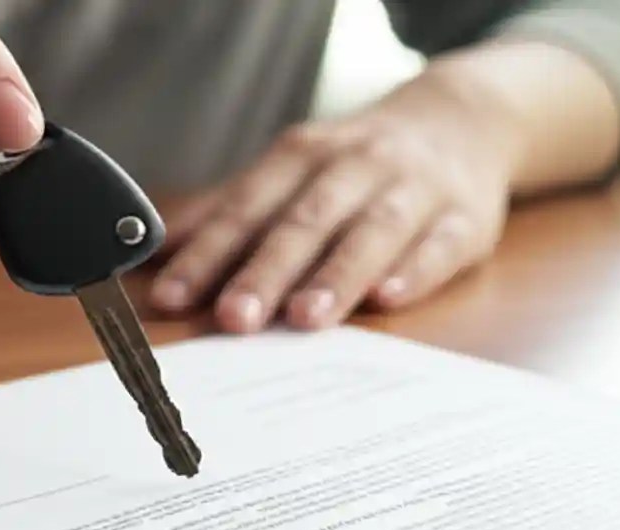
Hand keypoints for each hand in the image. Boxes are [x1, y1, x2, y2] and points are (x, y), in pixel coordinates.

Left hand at [150, 72, 518, 332]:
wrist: (462, 121)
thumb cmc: (358, 163)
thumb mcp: (292, 171)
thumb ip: (228, 211)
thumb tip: (155, 246)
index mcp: (303, 156)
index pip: (246, 208)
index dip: (207, 254)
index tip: (171, 297)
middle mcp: (355, 167)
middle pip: (304, 222)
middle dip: (266, 270)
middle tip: (233, 318)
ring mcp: (413, 190)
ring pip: (372, 232)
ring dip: (336, 275)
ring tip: (304, 318)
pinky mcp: (465, 219)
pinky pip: (439, 245)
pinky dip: (414, 271)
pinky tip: (388, 299)